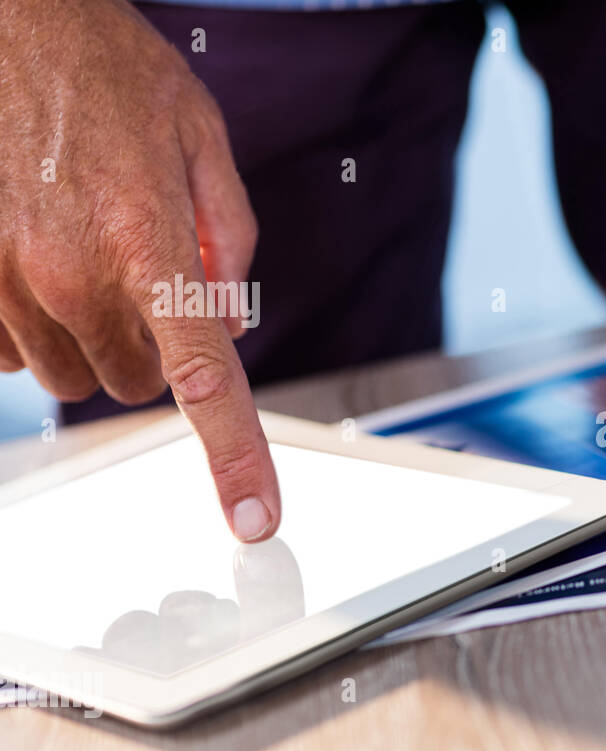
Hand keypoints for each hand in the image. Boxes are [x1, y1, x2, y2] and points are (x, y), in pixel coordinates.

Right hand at [0, 0, 278, 540]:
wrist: (11, 21)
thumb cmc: (113, 74)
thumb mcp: (204, 144)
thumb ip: (226, 245)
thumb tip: (227, 326)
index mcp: (148, 248)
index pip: (203, 382)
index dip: (235, 458)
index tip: (253, 518)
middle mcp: (70, 278)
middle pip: (137, 385)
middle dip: (157, 349)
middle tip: (150, 276)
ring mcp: (4, 282)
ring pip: (73, 375)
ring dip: (97, 337)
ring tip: (93, 249)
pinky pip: (13, 352)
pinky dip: (39, 325)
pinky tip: (44, 260)